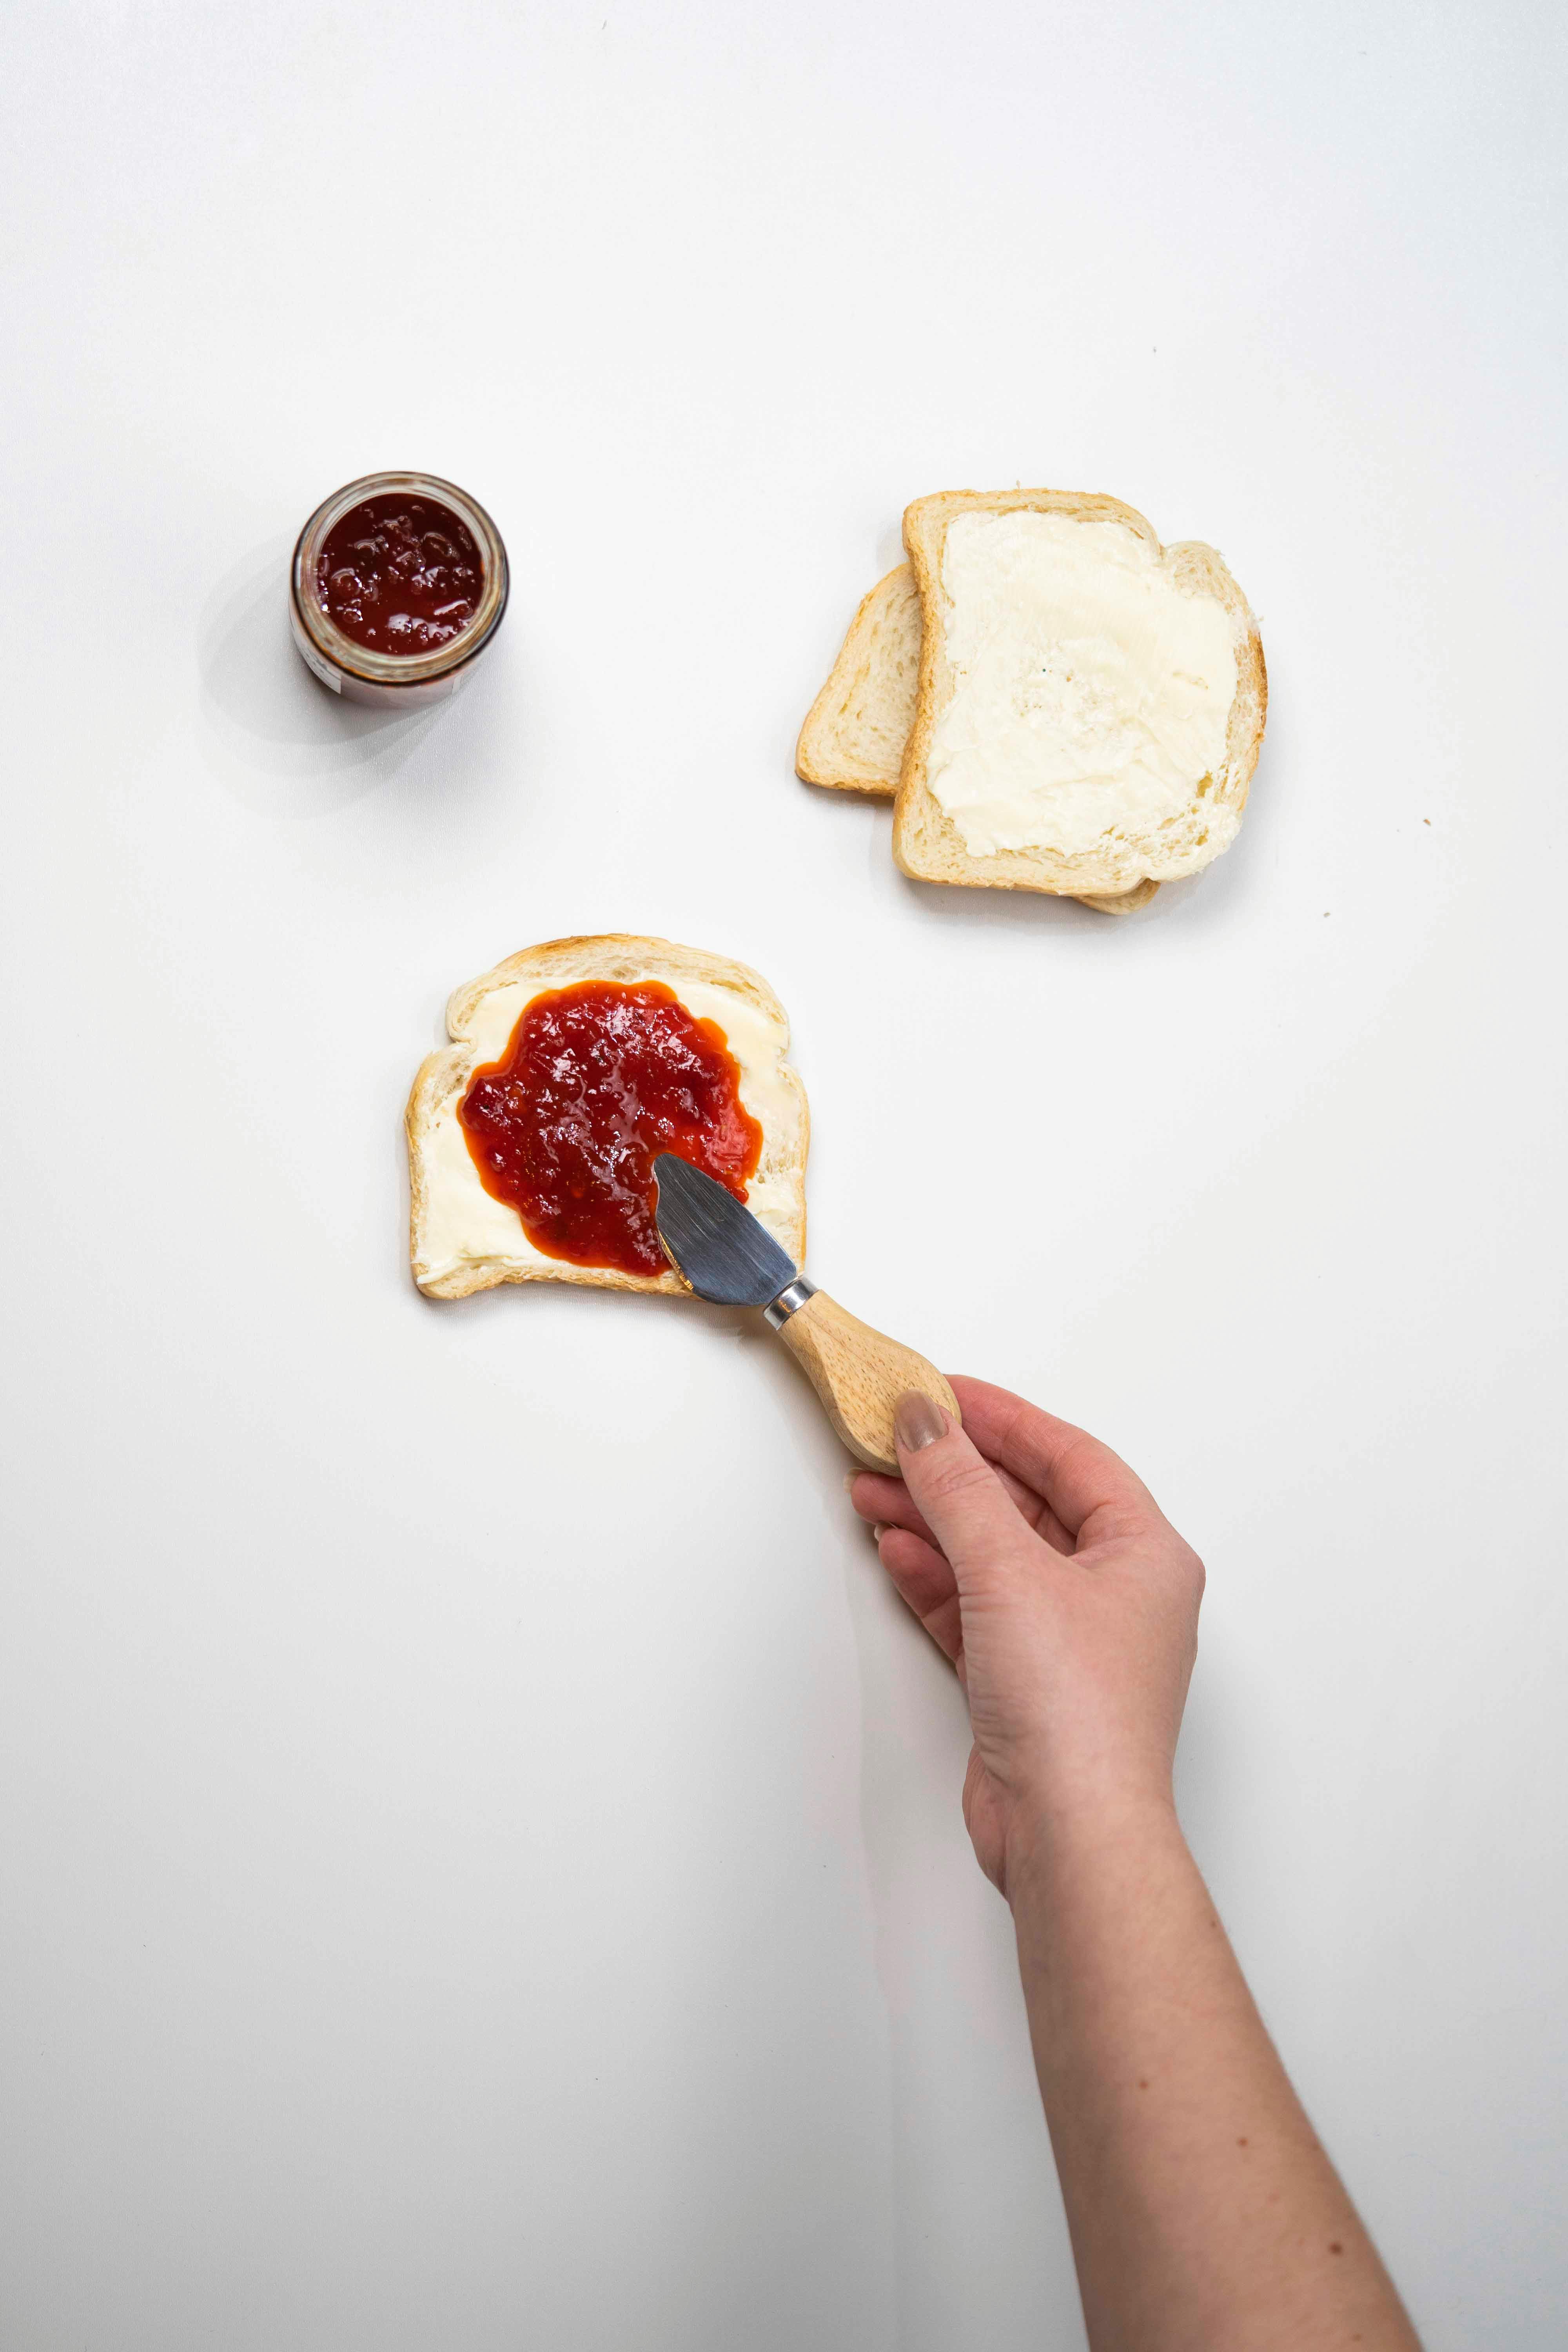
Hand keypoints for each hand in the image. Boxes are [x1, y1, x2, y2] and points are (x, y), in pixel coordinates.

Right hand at [850, 1377, 1204, 1896]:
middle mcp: (1116, 1593)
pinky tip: (894, 1548)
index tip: (942, 1392)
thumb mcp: (1008, 1570)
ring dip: (933, 1521)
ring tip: (871, 1488)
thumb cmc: (1076, 1711)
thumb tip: (926, 1420)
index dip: (1003, 1419)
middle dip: (953, 1472)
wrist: (1070, 1833)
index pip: (1070, 1457)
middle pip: (1026, 1504)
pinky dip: (934, 1575)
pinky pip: (974, 1605)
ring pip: (993, 1555)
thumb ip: (958, 1486)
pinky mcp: (1025, 1683)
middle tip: (891, 1440)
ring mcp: (1069, 1640)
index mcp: (1146, 1554)